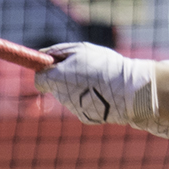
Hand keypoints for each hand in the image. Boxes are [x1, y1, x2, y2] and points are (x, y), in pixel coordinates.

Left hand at [36, 43, 155, 127]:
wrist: (129, 91)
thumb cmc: (104, 66)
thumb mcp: (80, 50)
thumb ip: (58, 52)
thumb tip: (43, 55)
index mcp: (56, 79)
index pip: (39, 80)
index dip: (46, 72)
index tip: (55, 65)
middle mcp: (62, 97)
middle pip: (56, 87)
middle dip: (65, 78)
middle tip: (84, 69)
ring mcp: (74, 109)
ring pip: (70, 96)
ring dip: (79, 87)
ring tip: (99, 80)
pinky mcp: (86, 118)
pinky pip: (83, 105)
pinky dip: (90, 98)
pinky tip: (104, 92)